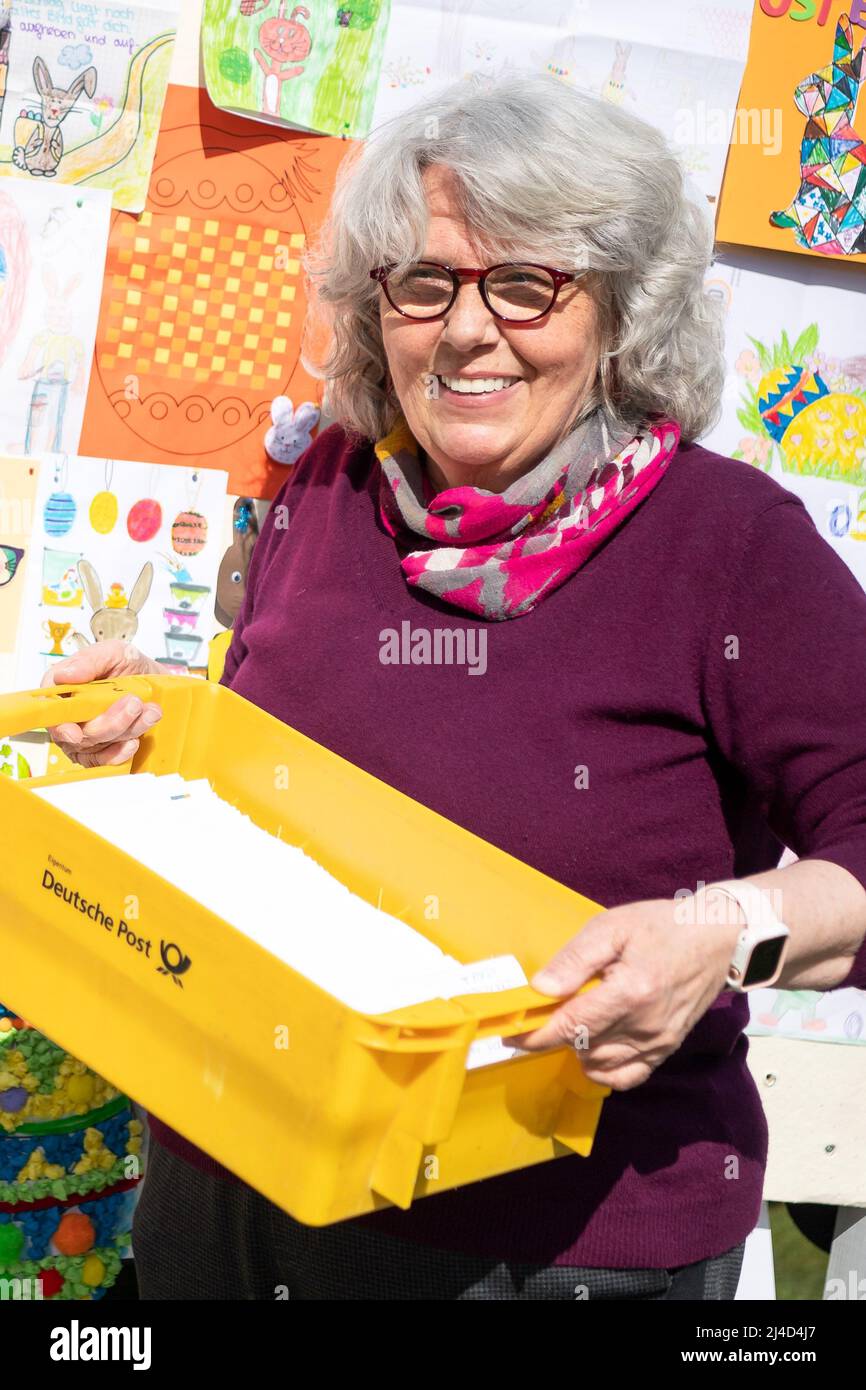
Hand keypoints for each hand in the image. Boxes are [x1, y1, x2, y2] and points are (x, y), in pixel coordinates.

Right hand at [40, 639, 163, 767]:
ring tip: (149, 712)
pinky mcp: (102, 750)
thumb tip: (64, 675)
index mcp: (64, 689)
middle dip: (108, 721)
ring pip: (96, 745)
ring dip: (125, 729)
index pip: (48, 708)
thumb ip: (90, 661)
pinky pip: (104, 761)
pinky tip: (135, 741)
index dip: (57, 724)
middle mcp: (70, 715)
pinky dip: (121, 753)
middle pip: (76, 732)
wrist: (159, 683)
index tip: (74, 731)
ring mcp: (85, 736)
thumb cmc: (129, 666)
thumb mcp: (115, 652)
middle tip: (134, 703)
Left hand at [509, 893, 743, 1091]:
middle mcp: (645, 1027)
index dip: (534, 1035)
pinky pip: (626, 1077)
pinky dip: (603, 1069)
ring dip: (578, 1050)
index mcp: (630, 993)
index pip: (570, 1027)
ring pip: (600, 1067)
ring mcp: (659, 1043)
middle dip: (554, 1036)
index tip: (509, 1034)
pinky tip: (595, 1046)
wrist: (718, 939)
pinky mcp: (667, 1050)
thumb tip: (540, 989)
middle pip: (581, 1048)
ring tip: (574, 1022)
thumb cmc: (662, 926)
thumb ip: (575, 959)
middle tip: (544, 1014)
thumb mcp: (613, 927)